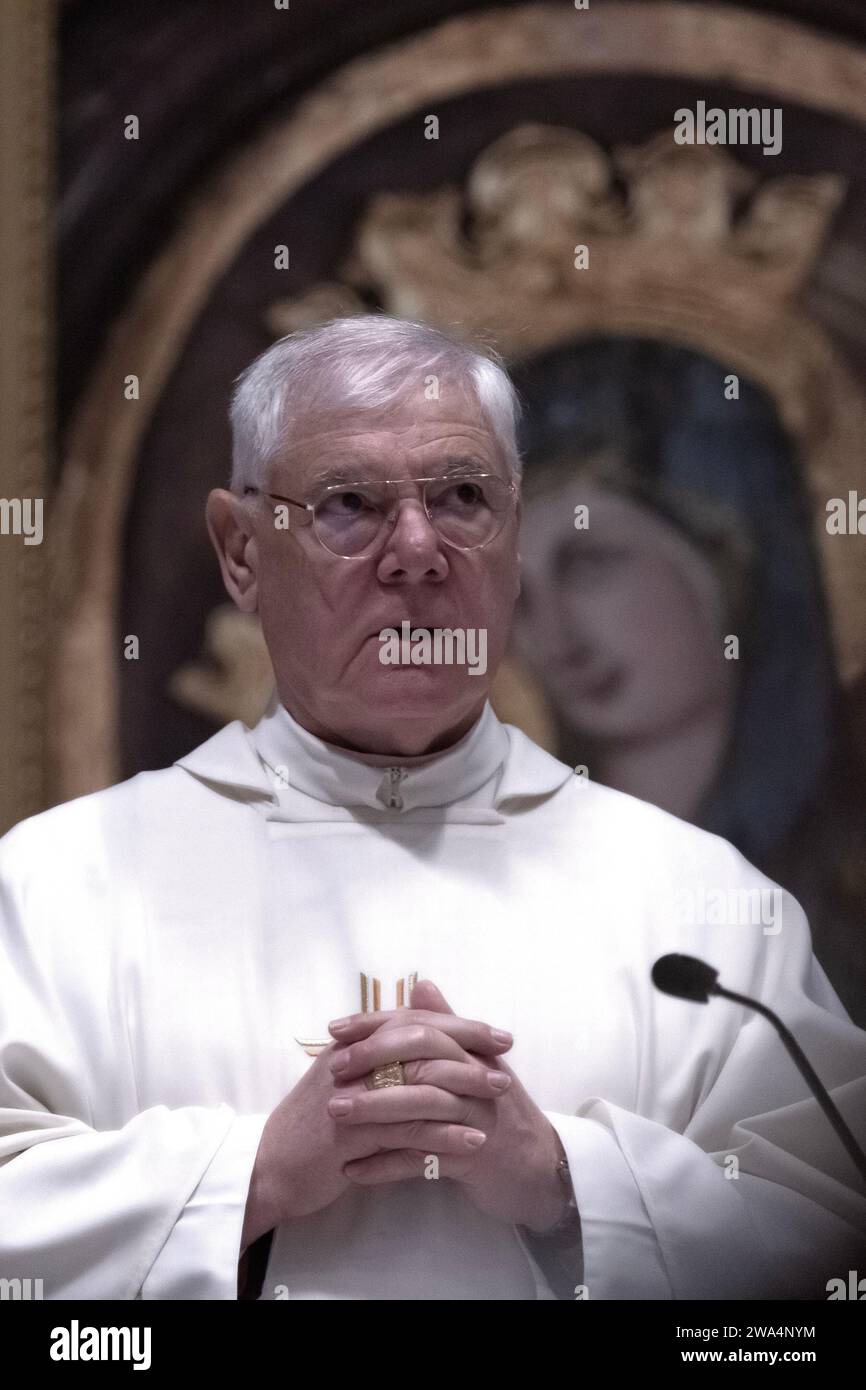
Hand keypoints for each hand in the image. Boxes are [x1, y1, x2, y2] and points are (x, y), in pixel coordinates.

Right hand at [240, 987, 512, 1249]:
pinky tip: (472, 1141)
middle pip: (420, 1046)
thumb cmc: (315, 1123)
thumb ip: (382, 1055)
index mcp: (353, 1045)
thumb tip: (423, 1027)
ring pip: (417, 1086)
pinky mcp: (350, 1138)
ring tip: (499, 1100)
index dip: (459, 1025)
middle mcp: (351, 1063)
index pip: (414, 1021)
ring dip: (464, 1092)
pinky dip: (443, 1135)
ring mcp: (349, 1099)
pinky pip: (405, 1132)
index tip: (498, 1035)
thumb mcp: (347, 1081)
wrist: (271, 1167)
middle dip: (469, 1053)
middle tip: (506, 1064)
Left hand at [327, 979, 569, 1232]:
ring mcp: (474, 1118)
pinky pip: (420, 1160)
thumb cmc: (499, 1111)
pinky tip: (352, 1170)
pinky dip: (383, 1165)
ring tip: (334, 1114)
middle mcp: (475, 1079)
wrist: (538, 1169)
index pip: (421, 1026)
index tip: (335, 1029)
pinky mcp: (471, 1159)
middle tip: (332, 1071)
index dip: (376, 1026)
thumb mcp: (478, 1064)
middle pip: (420, 1061)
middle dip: (371, 1063)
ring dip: (372, 1111)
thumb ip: (447, 1025)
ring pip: (418, 1108)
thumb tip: (421, 983)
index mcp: (471, 1052)